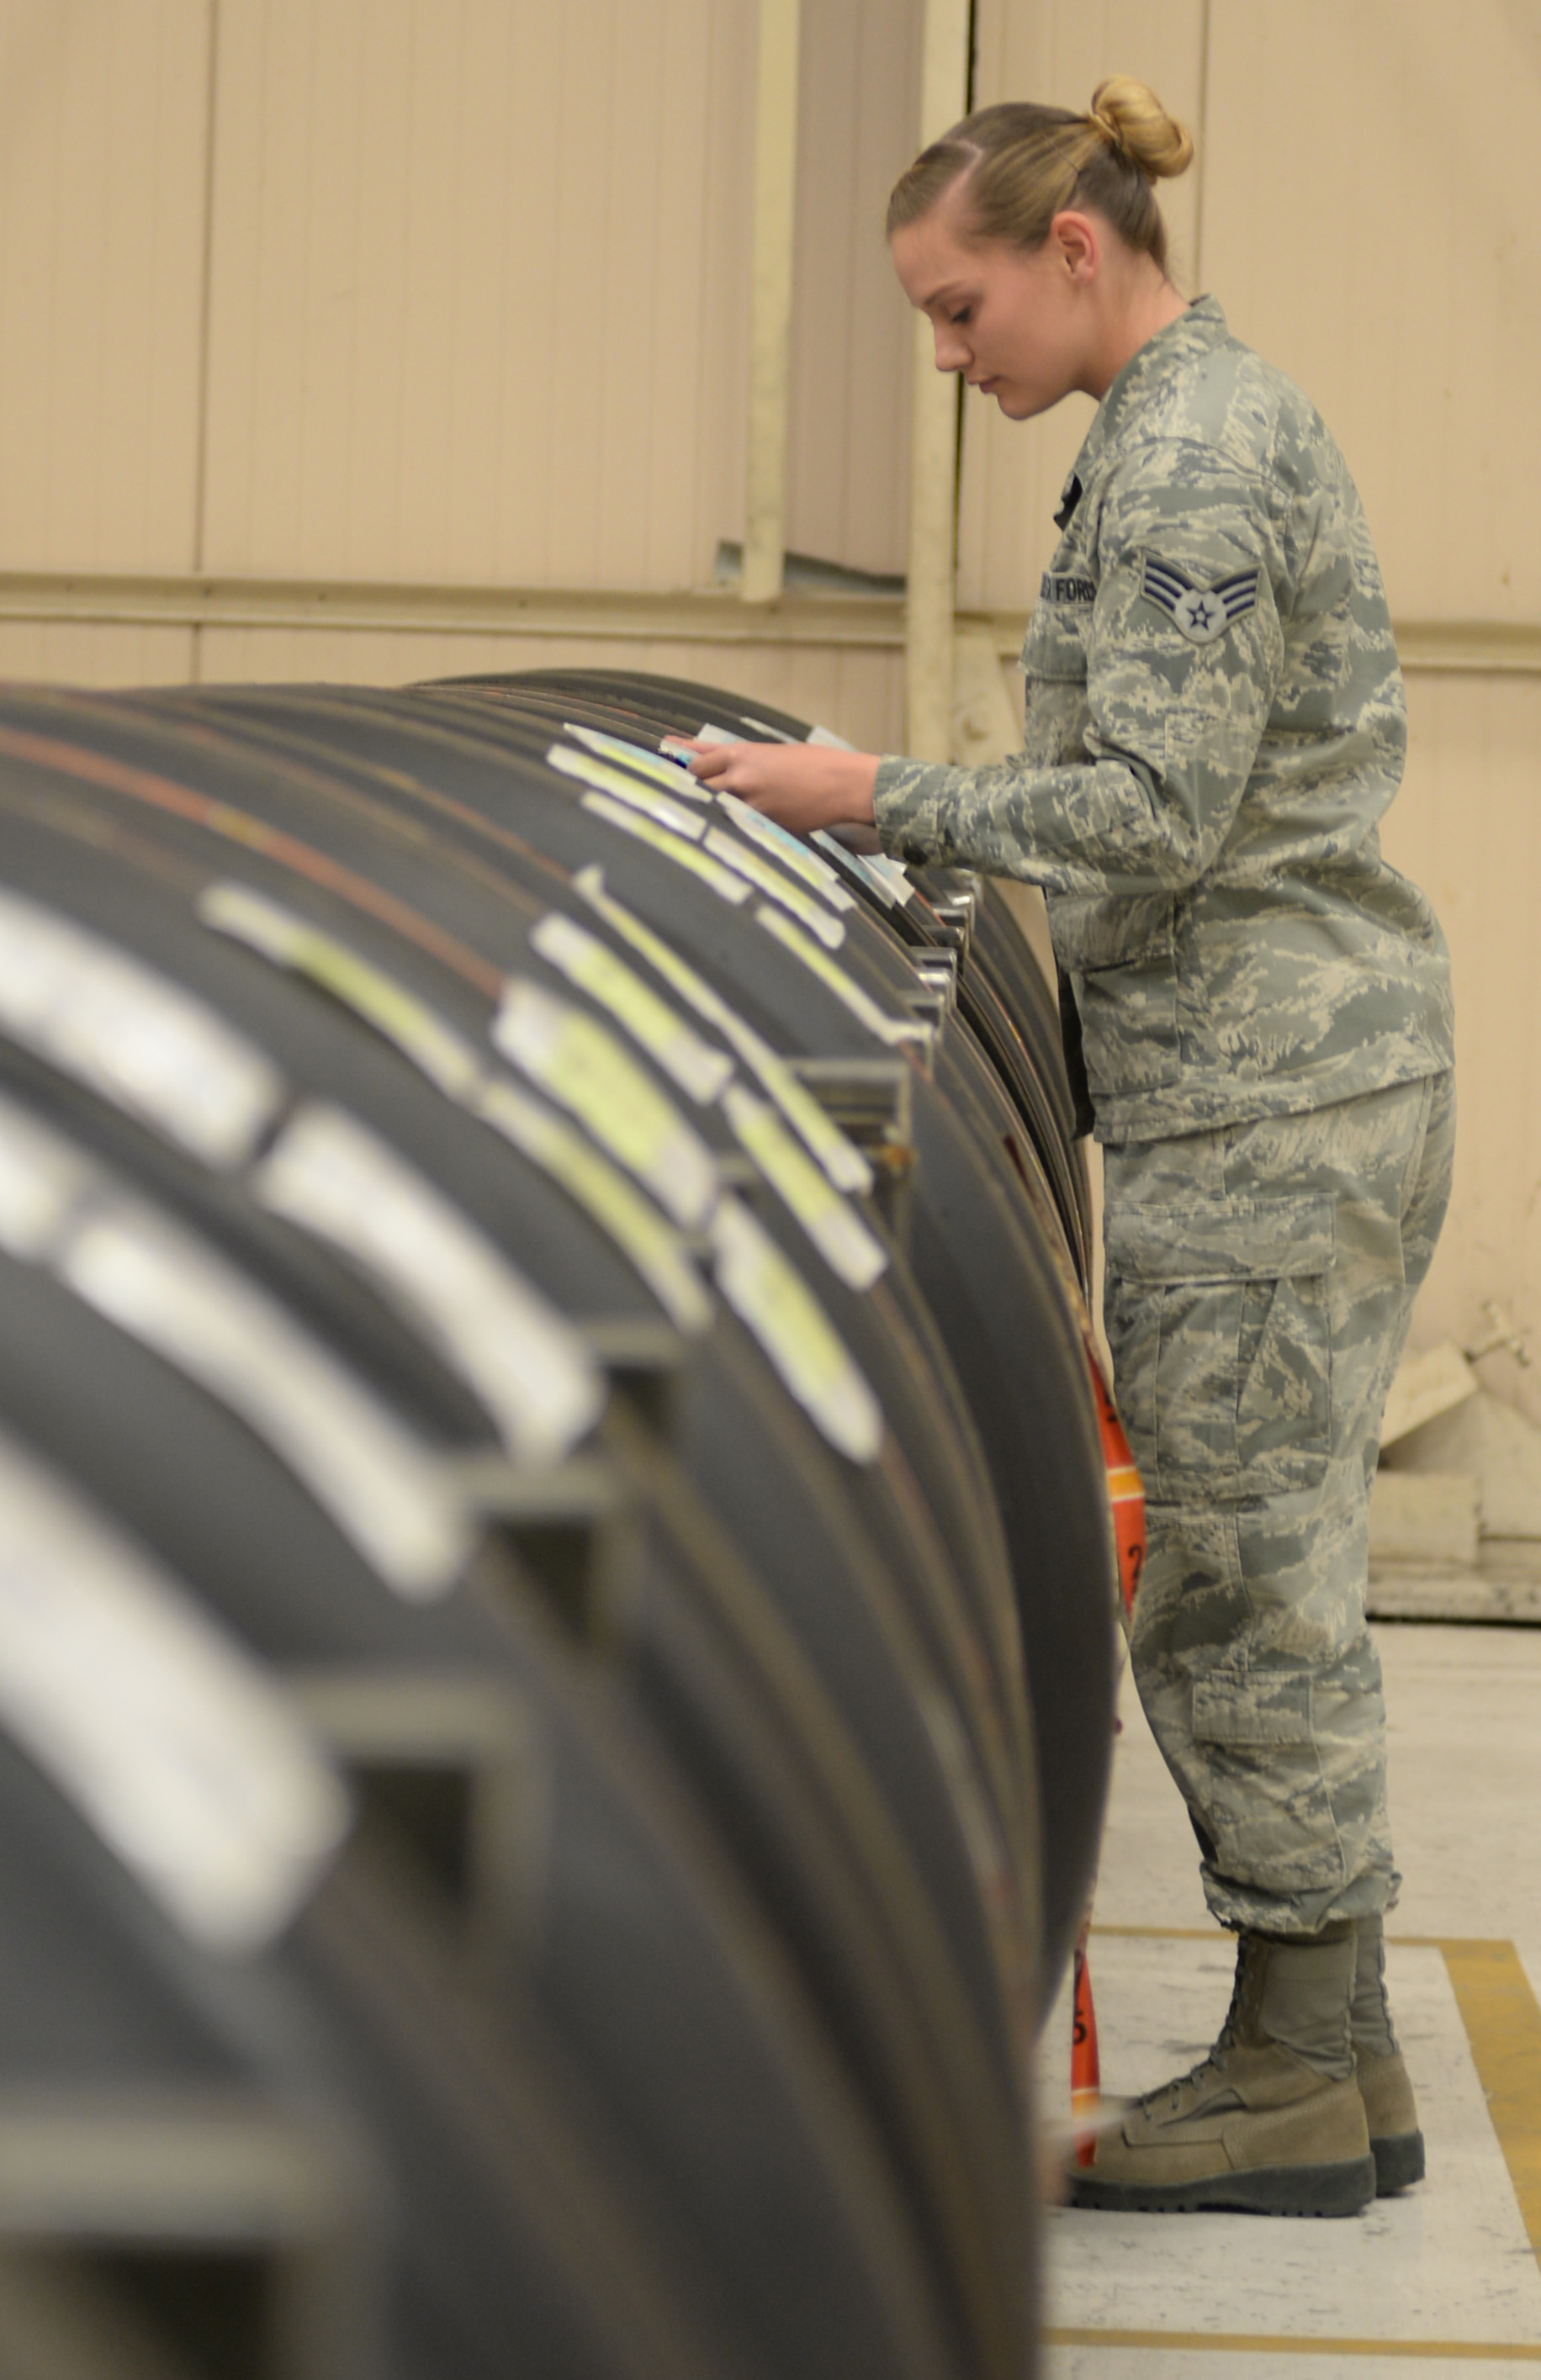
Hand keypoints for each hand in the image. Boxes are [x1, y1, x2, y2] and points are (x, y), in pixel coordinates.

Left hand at [684, 739, 878, 838]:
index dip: (689, 773)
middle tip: (693, 801)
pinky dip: (731, 829)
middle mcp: (739, 779)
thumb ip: (733, 756)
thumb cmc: (812, 764)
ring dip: (710, 813)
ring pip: (712, 811)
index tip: (687, 779)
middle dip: (694, 794)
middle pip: (696, 789)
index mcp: (740, 754)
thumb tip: (699, 751)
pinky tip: (732, 833)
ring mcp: (749, 805)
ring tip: (708, 819)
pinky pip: (735, 828)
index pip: (694, 765)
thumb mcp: (770, 752)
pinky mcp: (762, 826)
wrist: (843, 785)